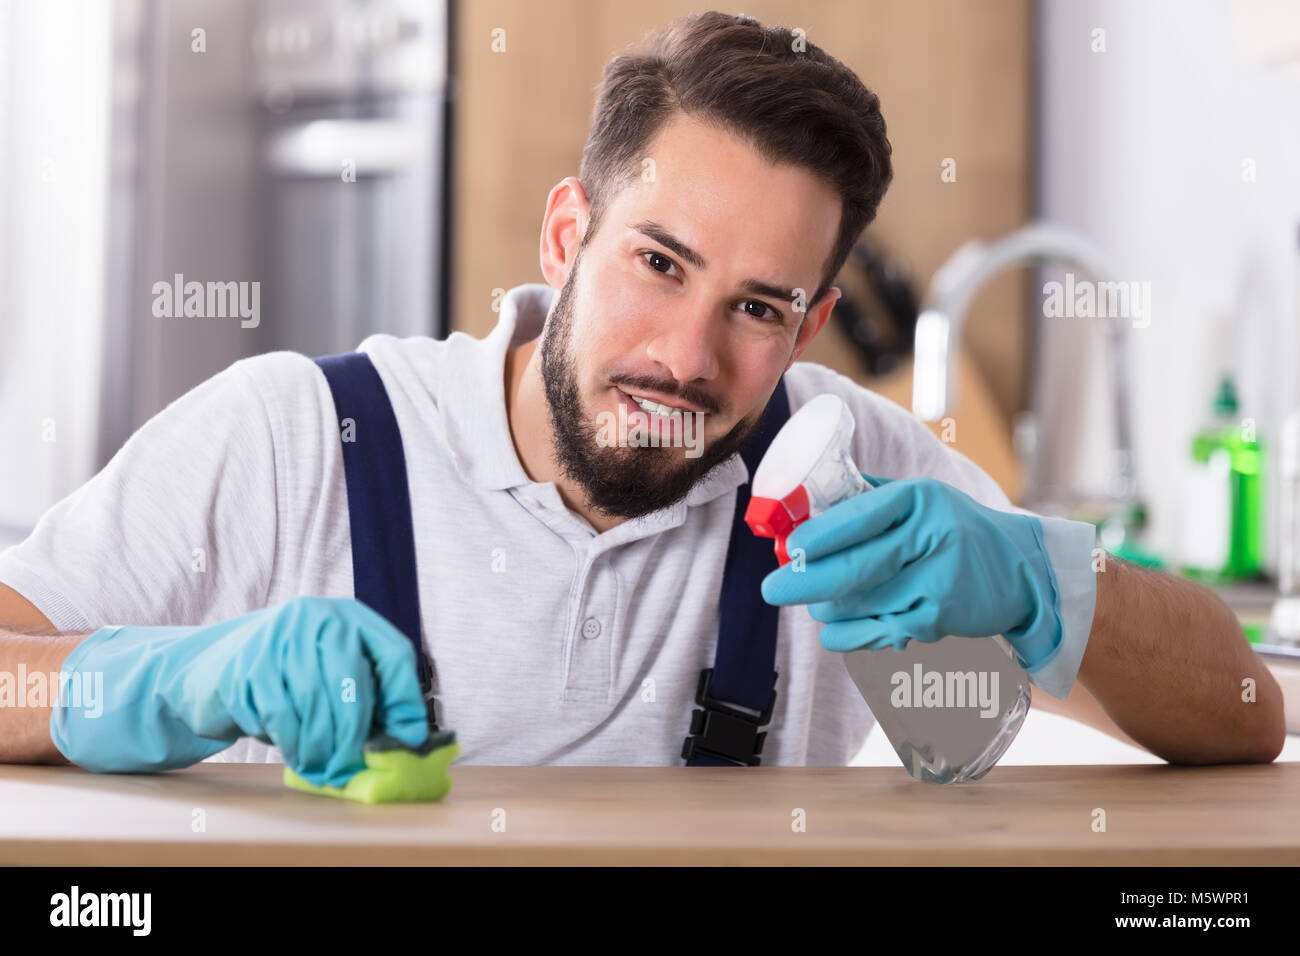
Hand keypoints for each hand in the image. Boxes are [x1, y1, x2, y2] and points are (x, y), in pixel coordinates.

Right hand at [51, 596, 428, 786]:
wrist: (212, 667)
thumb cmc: (289, 676)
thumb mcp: (333, 673)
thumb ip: (371, 693)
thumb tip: (411, 735)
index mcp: (348, 616)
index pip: (393, 652)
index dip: (405, 698)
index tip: (411, 737)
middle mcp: (315, 618)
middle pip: (352, 683)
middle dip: (355, 735)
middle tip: (354, 768)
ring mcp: (277, 639)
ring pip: (314, 704)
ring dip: (321, 746)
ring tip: (324, 767)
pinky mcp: (246, 667)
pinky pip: (278, 716)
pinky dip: (290, 742)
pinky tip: (294, 751)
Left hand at [760, 474, 1063, 669]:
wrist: (1019, 569)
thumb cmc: (954, 527)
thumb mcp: (921, 498)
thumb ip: (869, 497)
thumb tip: (805, 502)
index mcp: (920, 500)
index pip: (860, 516)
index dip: (820, 535)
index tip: (789, 547)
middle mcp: (931, 538)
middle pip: (855, 567)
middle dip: (804, 581)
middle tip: (770, 590)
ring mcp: (937, 583)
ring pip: (862, 604)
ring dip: (826, 608)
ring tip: (814, 603)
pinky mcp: (938, 620)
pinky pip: (879, 632)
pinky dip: (848, 635)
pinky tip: (832, 630)